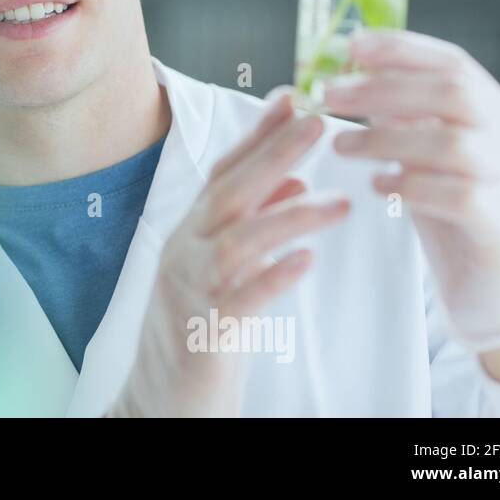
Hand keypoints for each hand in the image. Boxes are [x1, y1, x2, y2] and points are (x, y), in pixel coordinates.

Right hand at [109, 89, 350, 416]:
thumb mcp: (221, 271)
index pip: (223, 173)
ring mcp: (190, 291)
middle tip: (318, 122)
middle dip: (274, 155)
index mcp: (189, 234)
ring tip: (339, 202)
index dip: (256, 135)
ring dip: (289, 217)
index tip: (292, 98)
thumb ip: (253, 226)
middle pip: (229, 194)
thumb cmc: (197, 331)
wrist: (160, 401)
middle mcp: (184, 253)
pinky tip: (306, 262)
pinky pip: (242, 301)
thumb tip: (294, 184)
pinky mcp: (206, 333)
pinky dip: (272, 278)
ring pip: (237, 243)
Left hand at [325, 29, 499, 363]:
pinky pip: (458, 196)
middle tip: (328, 96)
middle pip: (453, 93)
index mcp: (496, 110)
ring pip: (452, 144)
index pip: (454, 63)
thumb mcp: (425, 152)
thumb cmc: (450, 207)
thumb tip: (345, 75)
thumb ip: (399, 115)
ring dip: (385, 140)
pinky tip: (378, 186)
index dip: (403, 49)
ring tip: (341, 147)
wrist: (493, 283)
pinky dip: (410, 186)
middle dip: (383, 89)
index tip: (351, 45)